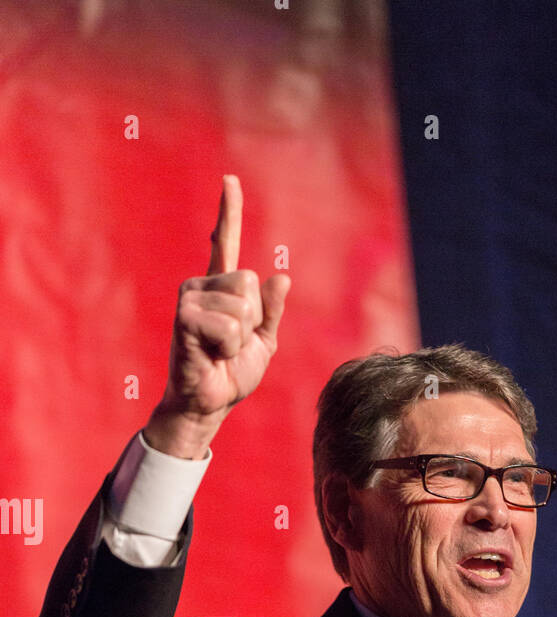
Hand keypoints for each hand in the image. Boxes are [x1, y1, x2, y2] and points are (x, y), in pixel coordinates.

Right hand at [144, 175, 290, 456]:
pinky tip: (211, 354)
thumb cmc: (232, 373)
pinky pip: (228, 324)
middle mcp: (202, 286)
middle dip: (253, 318)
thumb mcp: (263, 342)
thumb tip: (280, 277)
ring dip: (240, 336)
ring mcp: (190, 298)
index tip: (229, 180)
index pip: (225, 243)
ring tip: (221, 349)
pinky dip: (228, 346)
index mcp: (222, 289)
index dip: (229, 212)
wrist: (210, 403)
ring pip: (242, 304)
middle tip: (234, 342)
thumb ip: (272, 312)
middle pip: (249, 282)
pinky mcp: (184, 317)